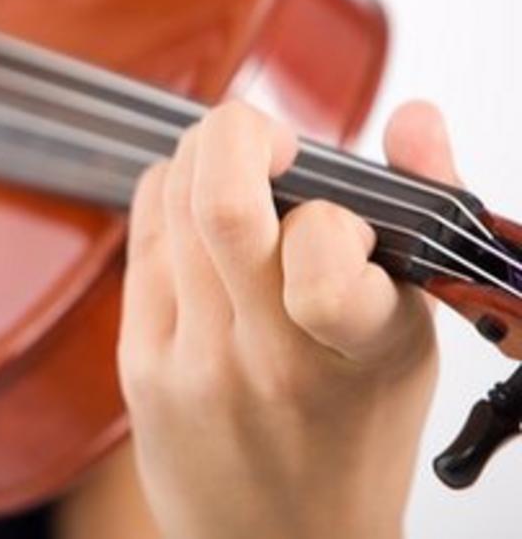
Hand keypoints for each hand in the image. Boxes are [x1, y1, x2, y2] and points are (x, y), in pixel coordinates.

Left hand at [118, 101, 456, 538]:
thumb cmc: (350, 435)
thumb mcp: (410, 337)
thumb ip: (418, 217)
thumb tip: (415, 120)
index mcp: (358, 348)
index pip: (325, 246)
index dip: (326, 200)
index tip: (328, 196)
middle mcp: (266, 357)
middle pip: (218, 201)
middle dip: (238, 133)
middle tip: (266, 143)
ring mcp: (192, 361)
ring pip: (170, 201)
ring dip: (201, 163)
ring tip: (234, 179)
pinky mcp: (137, 362)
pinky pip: (141, 236)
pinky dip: (167, 202)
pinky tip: (195, 222)